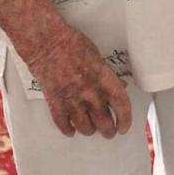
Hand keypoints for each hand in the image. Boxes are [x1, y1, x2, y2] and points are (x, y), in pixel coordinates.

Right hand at [25, 24, 132, 139]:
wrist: (47, 43)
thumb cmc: (72, 44)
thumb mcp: (98, 57)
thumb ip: (108, 76)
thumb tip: (119, 86)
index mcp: (104, 80)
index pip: (122, 106)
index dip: (126, 120)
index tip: (124, 126)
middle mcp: (90, 94)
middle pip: (105, 124)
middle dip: (108, 131)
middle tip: (108, 131)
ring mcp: (72, 101)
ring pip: (85, 128)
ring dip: (89, 130)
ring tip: (89, 128)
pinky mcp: (55, 103)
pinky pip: (64, 125)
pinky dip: (68, 129)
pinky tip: (70, 129)